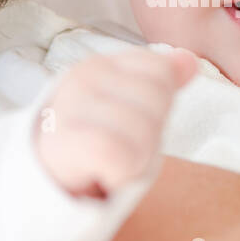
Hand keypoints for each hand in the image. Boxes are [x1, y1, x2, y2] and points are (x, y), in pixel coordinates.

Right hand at [34, 48, 195, 197]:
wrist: (49, 179)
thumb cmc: (96, 139)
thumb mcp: (131, 105)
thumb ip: (161, 82)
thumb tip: (190, 61)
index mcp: (102, 64)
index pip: (161, 71)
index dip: (159, 103)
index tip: (133, 119)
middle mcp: (83, 77)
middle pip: (158, 100)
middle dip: (150, 133)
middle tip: (122, 145)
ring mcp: (71, 106)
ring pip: (144, 130)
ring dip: (137, 158)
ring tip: (111, 160)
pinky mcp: (66, 140)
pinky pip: (122, 156)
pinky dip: (122, 173)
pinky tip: (104, 173)